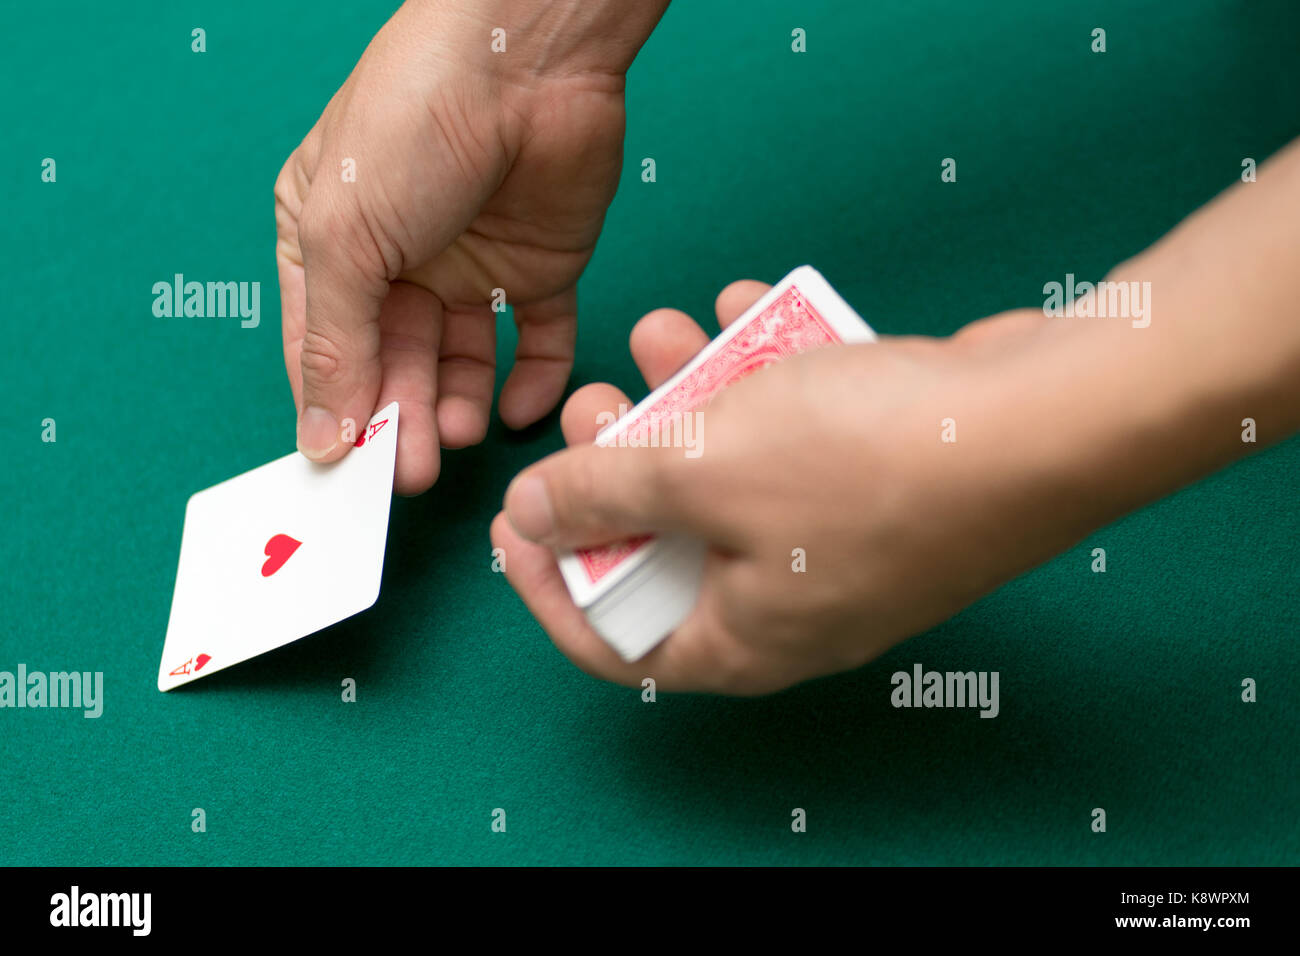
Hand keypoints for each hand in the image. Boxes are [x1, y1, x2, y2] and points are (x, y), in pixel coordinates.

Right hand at [275, 0, 666, 493]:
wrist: (525, 55)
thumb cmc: (413, 119)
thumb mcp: (344, 236)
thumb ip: (333, 341)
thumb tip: (320, 435)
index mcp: (326, 239)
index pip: (322, 347)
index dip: (334, 408)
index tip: (346, 469)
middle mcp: (396, 258)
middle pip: (393, 363)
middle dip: (399, 419)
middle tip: (411, 472)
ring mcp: (470, 263)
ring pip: (458, 360)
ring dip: (453, 404)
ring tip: (454, 437)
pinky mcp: (539, 265)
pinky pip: (536, 338)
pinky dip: (531, 378)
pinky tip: (517, 407)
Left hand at [492, 282, 1075, 693]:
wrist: (1041, 421)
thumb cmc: (867, 464)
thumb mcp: (704, 472)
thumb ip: (604, 493)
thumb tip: (532, 515)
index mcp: (740, 639)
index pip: (614, 641)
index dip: (549, 586)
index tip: (513, 523)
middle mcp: (788, 602)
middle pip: (669, 544)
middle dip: (621, 465)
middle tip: (596, 404)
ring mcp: (839, 540)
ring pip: (732, 476)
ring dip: (688, 404)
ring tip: (661, 335)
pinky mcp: (878, 479)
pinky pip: (795, 436)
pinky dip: (762, 382)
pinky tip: (740, 312)